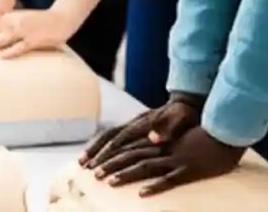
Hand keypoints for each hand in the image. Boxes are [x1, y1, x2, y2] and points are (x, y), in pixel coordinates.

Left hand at [0, 7, 77, 56]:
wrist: (62, 17)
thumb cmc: (41, 21)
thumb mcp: (22, 19)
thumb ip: (9, 25)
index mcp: (11, 17)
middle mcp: (15, 22)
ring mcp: (24, 31)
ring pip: (3, 38)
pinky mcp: (34, 39)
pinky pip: (20, 46)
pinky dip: (11, 51)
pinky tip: (2, 56)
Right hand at [81, 94, 203, 169]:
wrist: (186, 101)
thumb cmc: (185, 114)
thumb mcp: (181, 120)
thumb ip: (167, 128)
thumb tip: (153, 138)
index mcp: (143, 122)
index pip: (121, 138)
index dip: (109, 152)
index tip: (99, 164)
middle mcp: (133, 122)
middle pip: (109, 137)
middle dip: (96, 151)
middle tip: (83, 166)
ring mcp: (132, 123)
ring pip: (108, 135)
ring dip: (94, 148)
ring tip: (82, 161)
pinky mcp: (133, 126)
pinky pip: (112, 135)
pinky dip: (101, 144)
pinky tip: (94, 153)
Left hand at [94, 125, 245, 195]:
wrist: (228, 127)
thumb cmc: (201, 130)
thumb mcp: (175, 130)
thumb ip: (159, 135)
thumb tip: (145, 140)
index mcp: (156, 135)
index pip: (125, 142)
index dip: (107, 151)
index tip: (91, 160)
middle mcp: (162, 145)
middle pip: (130, 154)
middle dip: (110, 163)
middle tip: (92, 174)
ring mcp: (175, 157)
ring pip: (145, 166)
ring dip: (126, 174)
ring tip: (109, 183)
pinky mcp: (189, 168)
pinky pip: (170, 179)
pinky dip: (155, 186)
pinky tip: (142, 194)